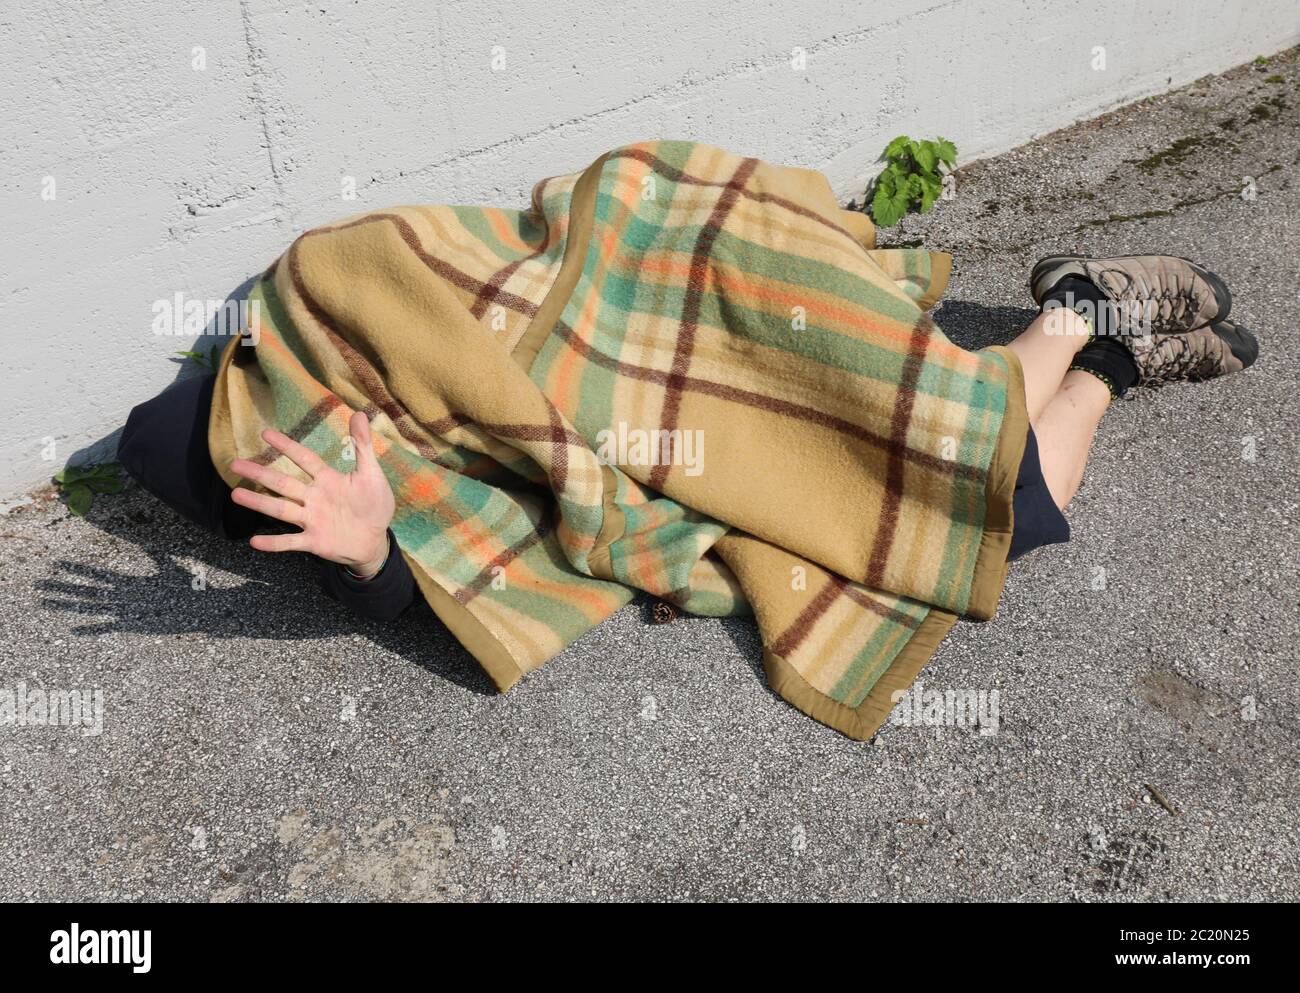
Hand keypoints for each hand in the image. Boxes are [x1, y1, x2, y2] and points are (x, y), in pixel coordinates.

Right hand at [230, 412, 395, 576]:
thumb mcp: (371, 474)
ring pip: (281, 509)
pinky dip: (274, 543)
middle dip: (260, 473)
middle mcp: (314, 498)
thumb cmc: (373, 505)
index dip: (287, 446)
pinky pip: (291, 542)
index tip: (266, 433)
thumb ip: (363, 446)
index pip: (304, 459)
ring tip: (236, 494)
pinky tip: (254, 542)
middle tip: (235, 464)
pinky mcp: (314, 541)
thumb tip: (360, 413)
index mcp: (327, 480)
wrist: (376, 540)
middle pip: (283, 483)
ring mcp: (312, 520)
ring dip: (259, 503)